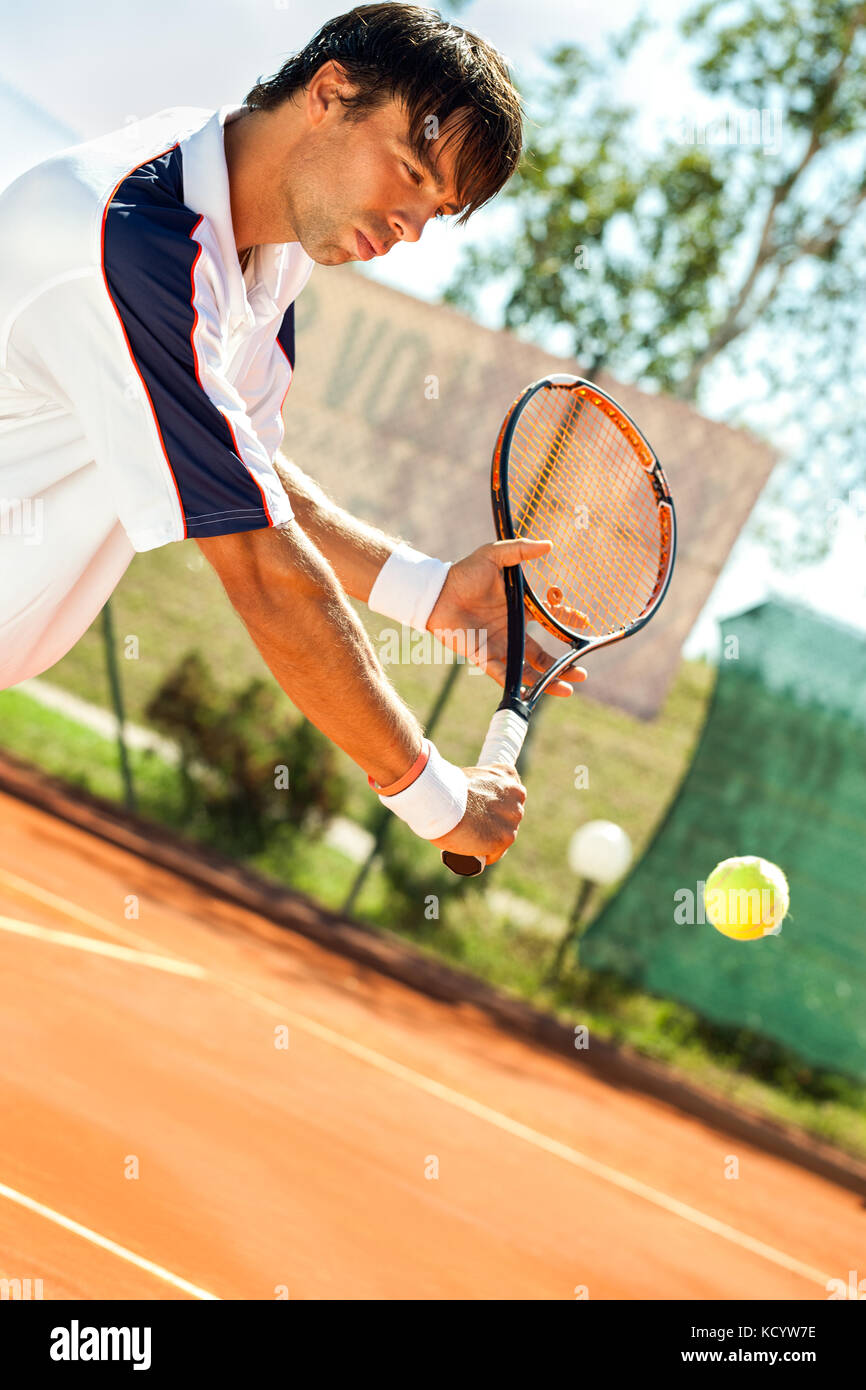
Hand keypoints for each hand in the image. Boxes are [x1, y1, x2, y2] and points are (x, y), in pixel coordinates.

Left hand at [426, 539, 587, 696]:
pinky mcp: (484, 657)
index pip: (550, 618)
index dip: (568, 620)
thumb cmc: (464, 573)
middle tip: (582, 671)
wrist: (436, 592)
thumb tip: (549, 545)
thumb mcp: (494, 555)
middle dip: (564, 665)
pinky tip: (534, 694)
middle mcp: (512, 630)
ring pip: (528, 669)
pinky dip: (518, 684)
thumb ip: (520, 550)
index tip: (584, 623)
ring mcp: (499, 646)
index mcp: (519, 609)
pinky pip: (504, 674)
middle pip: (543, 653)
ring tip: (568, 689)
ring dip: (548, 680)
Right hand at [430, 763, 525, 865]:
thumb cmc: (443, 787)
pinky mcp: (504, 839)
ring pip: (504, 835)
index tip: (483, 810)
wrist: (439, 800)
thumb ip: (477, 784)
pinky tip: (475, 854)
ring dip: (492, 840)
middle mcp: (516, 796)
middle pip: (509, 816)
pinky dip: (486, 855)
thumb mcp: (468, 776)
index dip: (496, 804)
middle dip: (496, 822)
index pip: (509, 795)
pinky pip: (496, 853)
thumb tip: (470, 797)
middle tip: (474, 826)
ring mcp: (512, 818)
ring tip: (472, 841)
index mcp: (508, 775)